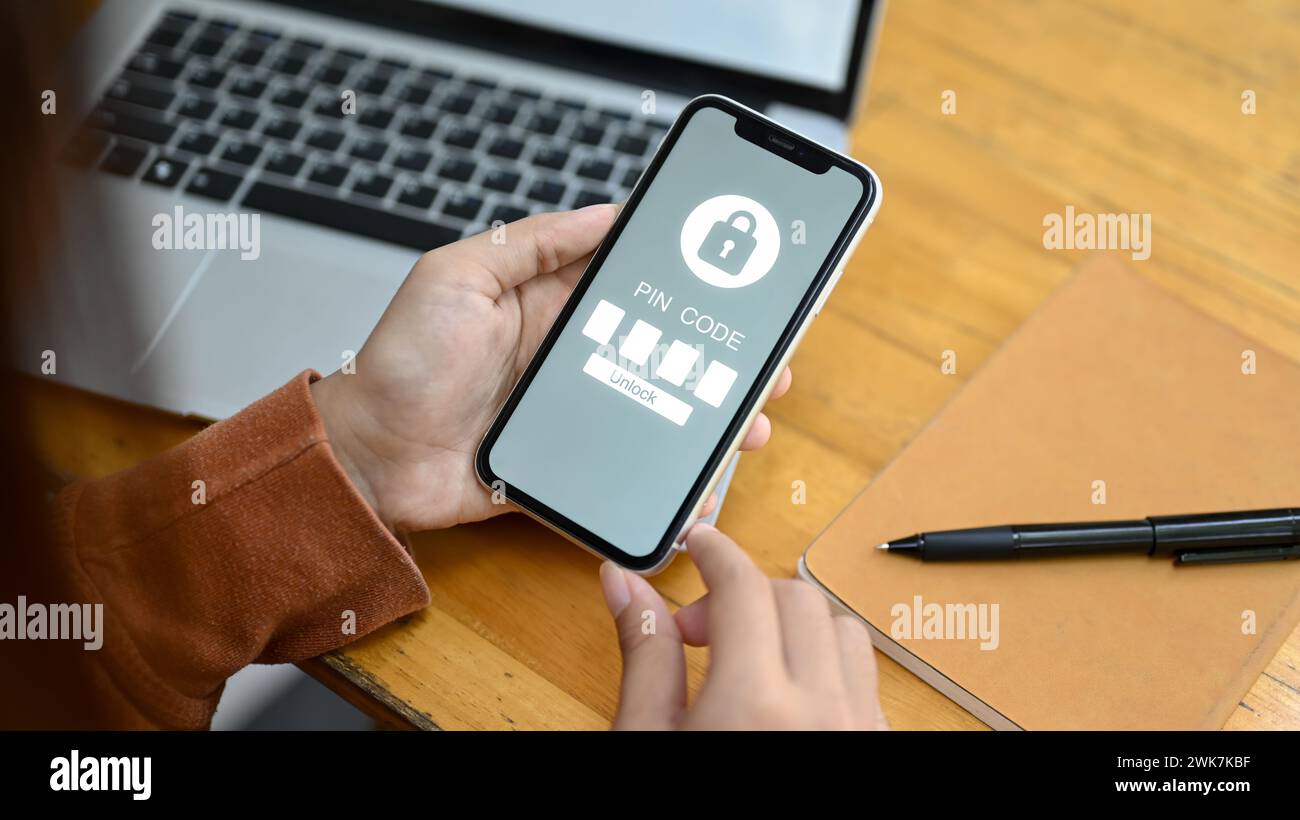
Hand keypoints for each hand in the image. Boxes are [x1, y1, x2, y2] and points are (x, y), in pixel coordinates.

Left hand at [311, 206, 790, 530]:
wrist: (368, 457)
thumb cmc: (401, 362)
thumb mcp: (457, 276)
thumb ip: (529, 242)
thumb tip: (605, 212)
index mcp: (549, 307)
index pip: (632, 290)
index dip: (684, 289)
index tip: (734, 290)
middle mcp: (569, 359)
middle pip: (659, 354)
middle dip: (716, 360)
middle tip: (766, 367)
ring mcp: (570, 417)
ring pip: (655, 412)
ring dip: (705, 419)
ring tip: (748, 426)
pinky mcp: (564, 470)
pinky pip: (624, 470)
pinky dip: (664, 476)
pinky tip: (701, 481)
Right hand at [600, 523, 887, 729]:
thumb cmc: (684, 810)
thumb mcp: (646, 738)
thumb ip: (645, 656)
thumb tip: (626, 583)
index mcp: (753, 703)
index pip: (744, 586)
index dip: (716, 553)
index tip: (699, 546)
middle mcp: (819, 712)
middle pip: (796, 598)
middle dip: (747, 597)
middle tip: (701, 631)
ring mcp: (858, 730)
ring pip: (843, 632)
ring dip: (795, 630)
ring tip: (751, 664)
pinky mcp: (878, 745)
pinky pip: (867, 680)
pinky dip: (827, 668)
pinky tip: (788, 697)